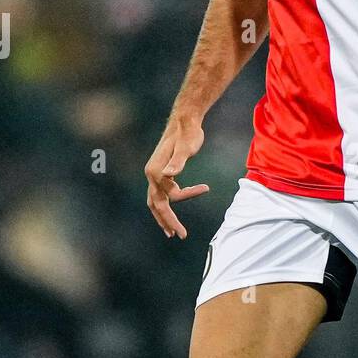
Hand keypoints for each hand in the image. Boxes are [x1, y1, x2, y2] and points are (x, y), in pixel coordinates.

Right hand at [145, 118, 208, 238]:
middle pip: (157, 205)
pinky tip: (171, 213)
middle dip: (168, 221)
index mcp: (156, 171)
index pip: (171, 195)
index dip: (188, 195)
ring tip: (172, 232)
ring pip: (154, 202)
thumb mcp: (187, 148)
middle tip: (181, 236)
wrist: (185, 121)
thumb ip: (178, 161)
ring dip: (162, 218)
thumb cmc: (188, 133)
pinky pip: (159, 195)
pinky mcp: (159, 172)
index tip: (206, 187)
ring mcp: (154, 174)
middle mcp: (151, 174)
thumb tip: (170, 175)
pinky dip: (164, 206)